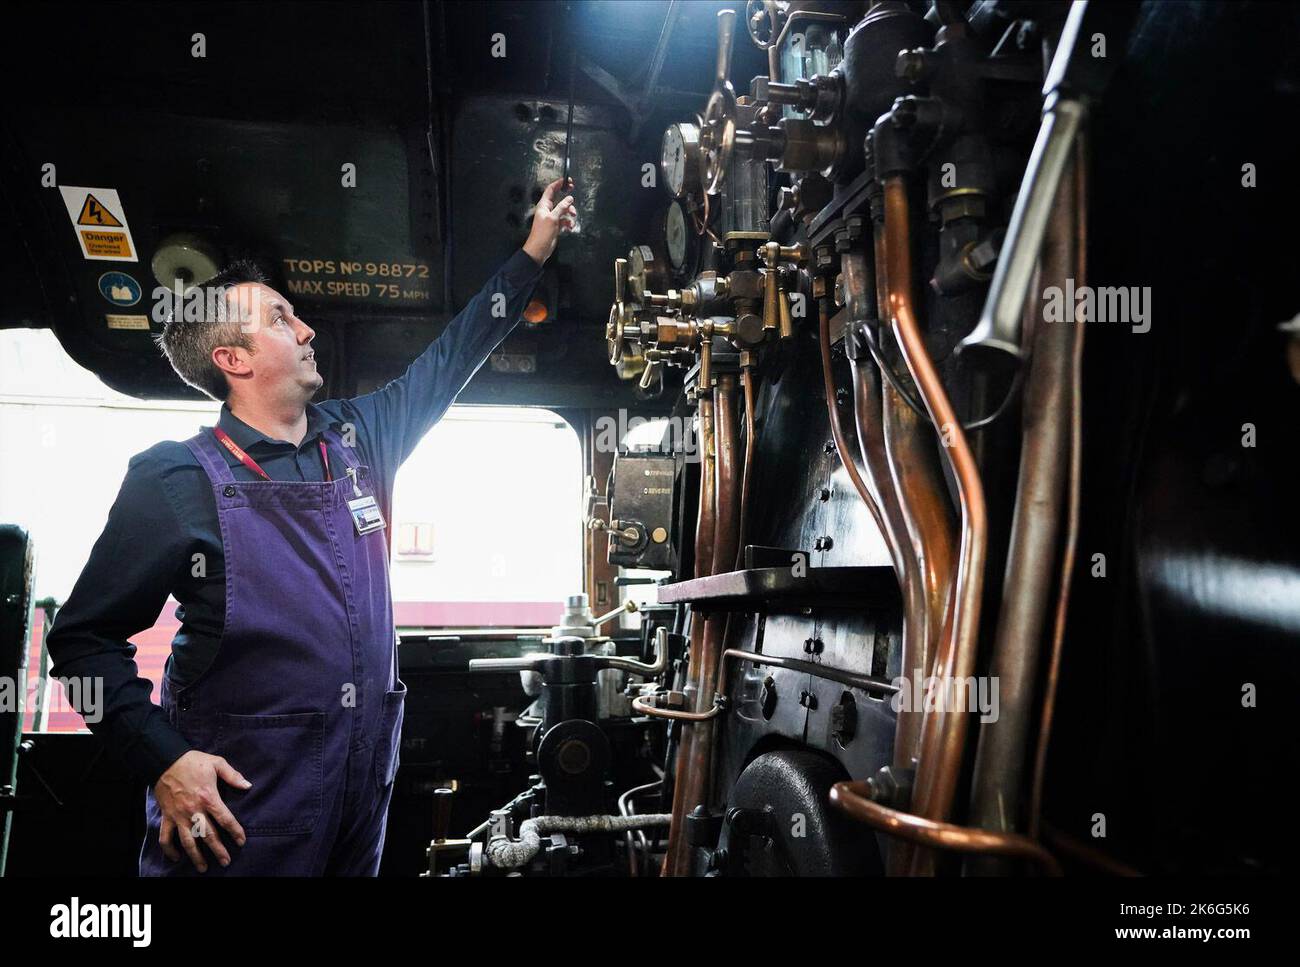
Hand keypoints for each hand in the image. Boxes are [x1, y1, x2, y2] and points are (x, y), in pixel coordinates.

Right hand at [153, 750, 250, 871]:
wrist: (165, 760)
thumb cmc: (193, 762)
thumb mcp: (217, 763)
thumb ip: (233, 776)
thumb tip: (248, 786)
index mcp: (208, 798)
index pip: (225, 819)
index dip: (235, 831)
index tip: (241, 841)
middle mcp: (194, 810)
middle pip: (208, 835)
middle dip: (218, 850)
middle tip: (226, 862)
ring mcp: (178, 816)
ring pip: (188, 841)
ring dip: (196, 856)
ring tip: (203, 868)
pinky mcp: (167, 817)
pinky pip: (166, 837)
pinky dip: (169, 850)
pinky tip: (176, 858)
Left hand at [523, 177, 576, 265]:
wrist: (540, 249)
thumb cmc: (543, 233)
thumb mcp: (553, 218)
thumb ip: (561, 207)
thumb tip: (569, 198)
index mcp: (544, 205)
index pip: (551, 190)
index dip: (558, 184)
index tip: (567, 181)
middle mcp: (548, 210)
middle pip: (559, 200)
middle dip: (567, 200)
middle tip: (574, 198)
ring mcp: (552, 217)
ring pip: (564, 210)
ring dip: (569, 213)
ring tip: (572, 217)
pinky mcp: (556, 225)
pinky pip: (565, 220)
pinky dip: (568, 222)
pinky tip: (570, 227)